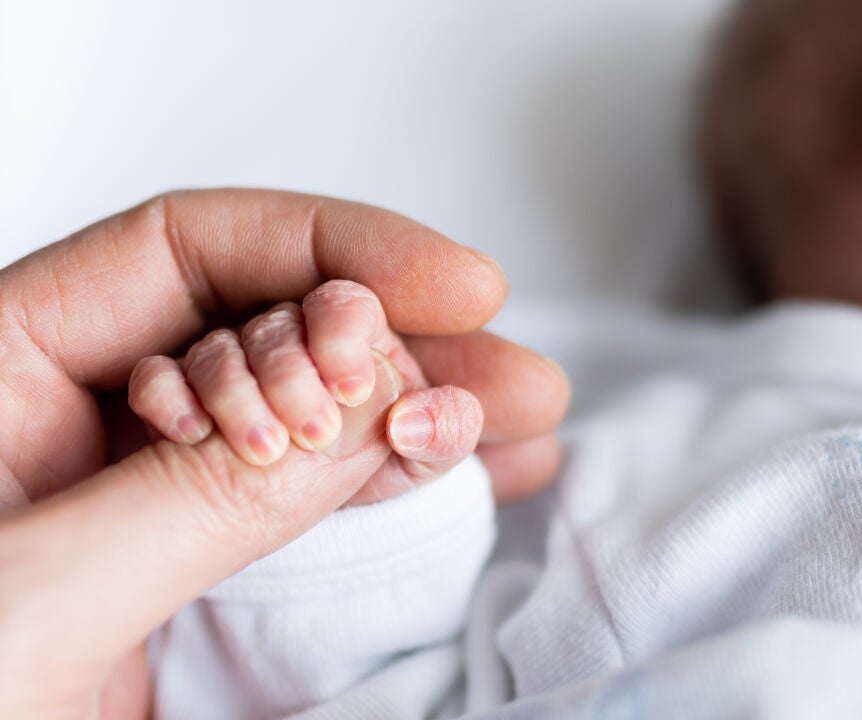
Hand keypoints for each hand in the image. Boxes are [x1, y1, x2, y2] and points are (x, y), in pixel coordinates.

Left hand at [0, 190, 569, 718]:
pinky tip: (463, 479)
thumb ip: (204, 495)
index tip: (454, 286)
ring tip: (517, 426)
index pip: (183, 250)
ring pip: (300, 414)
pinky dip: (389, 488)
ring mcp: (133, 500)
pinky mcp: (177, 576)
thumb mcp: (38, 601)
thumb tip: (368, 408)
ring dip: (417, 413)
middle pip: (264, 324)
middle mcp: (67, 418)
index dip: (333, 248)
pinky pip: (300, 503)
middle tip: (510, 379)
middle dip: (401, 345)